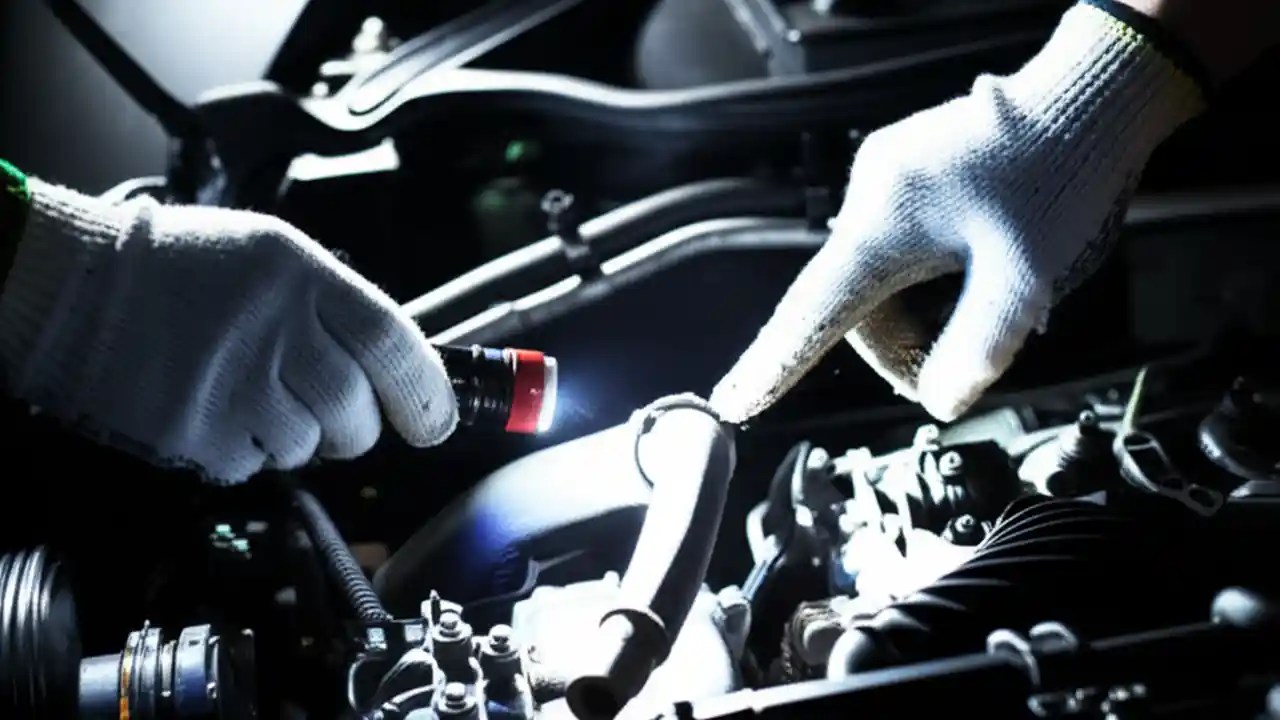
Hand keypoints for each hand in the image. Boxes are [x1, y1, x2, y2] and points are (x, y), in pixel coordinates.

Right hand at [0, 181, 457, 482]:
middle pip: (357, 410)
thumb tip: (405, 370)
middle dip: (359, 425)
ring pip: (309, 445)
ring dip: (301, 437)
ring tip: (260, 397)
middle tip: (338, 413)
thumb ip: (339, 308)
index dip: (425, 392)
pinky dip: (250, 449)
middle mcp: (272, 329)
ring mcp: (230, 384)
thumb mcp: (275, 258)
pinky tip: (221, 409)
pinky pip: (255, 464)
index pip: (392, 343)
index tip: (436, 420)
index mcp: (301, 276)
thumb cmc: (183, 270)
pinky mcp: (194, 431)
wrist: (75, 288)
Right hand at [712, 2, 1204, 423]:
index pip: (816, 312)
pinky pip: (893, 242)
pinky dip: (920, 277)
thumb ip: (980, 342)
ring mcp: (884, 177)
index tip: (733, 404)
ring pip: (875, 274)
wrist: (1086, 100)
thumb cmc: (1059, 181)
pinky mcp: (905, 170)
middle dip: (898, 348)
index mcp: (885, 225)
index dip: (776, 365)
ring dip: (913, 312)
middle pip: (855, 300)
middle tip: (951, 374)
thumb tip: (945, 405)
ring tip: (977, 310)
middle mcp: (870, 195)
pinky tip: (970, 269)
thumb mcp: (1026, 275)